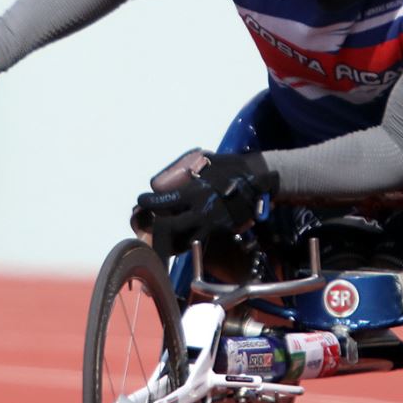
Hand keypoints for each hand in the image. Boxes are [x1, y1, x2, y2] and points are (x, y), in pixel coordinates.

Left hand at [130, 151, 275, 256]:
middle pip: (169, 227)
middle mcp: (202, 211)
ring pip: (183, 239)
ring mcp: (212, 225)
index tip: (142, 199)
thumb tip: (163, 178)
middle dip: (156, 225)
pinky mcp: (221, 232)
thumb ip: (186, 170)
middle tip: (150, 220)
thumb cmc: (231, 168)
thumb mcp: (208, 161)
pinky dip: (186, 240)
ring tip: (161, 232)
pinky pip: (198, 240)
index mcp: (196, 192)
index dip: (149, 202)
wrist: (260, 182)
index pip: (164, 201)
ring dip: (170, 237)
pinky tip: (180, 235)